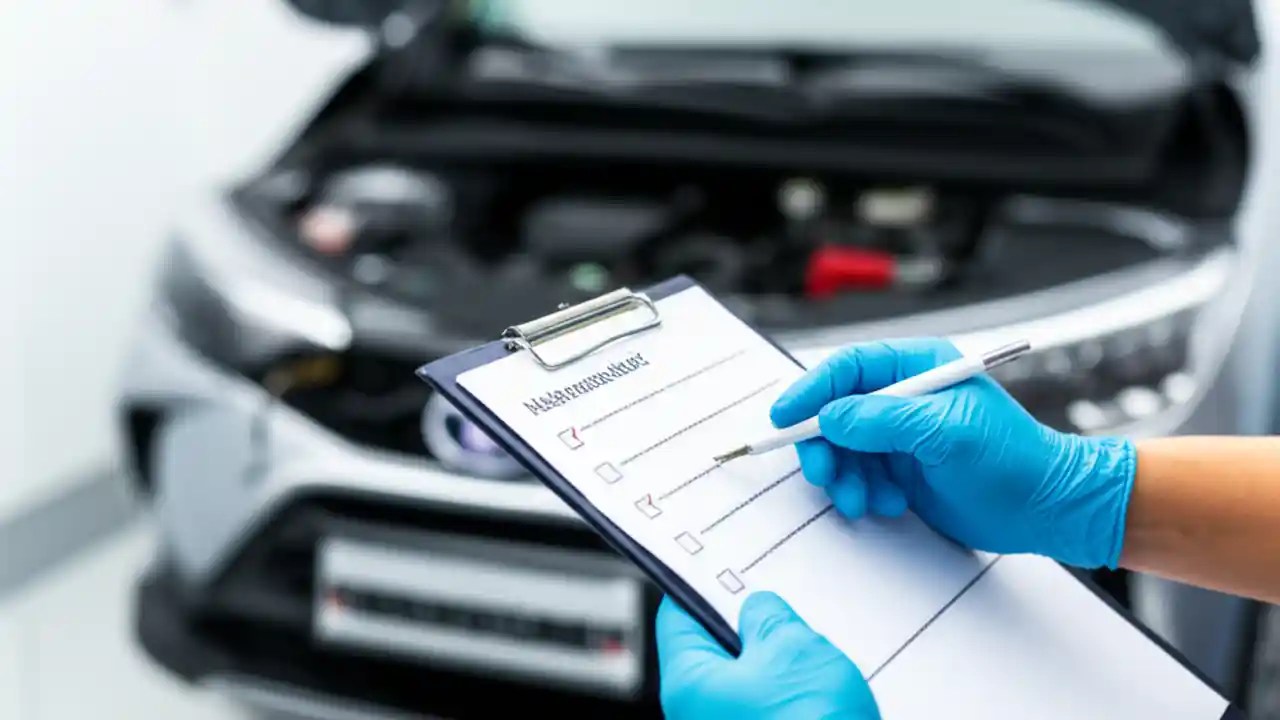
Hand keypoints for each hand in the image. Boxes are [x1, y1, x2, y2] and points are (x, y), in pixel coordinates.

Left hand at [656, 592, 878, 719]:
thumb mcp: (793, 647)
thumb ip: (769, 618)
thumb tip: (760, 610)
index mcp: (688, 684)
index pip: (677, 617)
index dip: (700, 585)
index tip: (718, 567)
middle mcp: (699, 715)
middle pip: (715, 650)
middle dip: (750, 627)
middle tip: (780, 611)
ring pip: (748, 680)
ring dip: (779, 663)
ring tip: (810, 656)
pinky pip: (770, 706)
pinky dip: (792, 692)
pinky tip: (820, 688)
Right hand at [770, 337, 1135, 568]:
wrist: (1046, 508)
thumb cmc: (1014, 458)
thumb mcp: (946, 431)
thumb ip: (883, 420)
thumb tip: (830, 417)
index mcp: (917, 367)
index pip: (848, 368)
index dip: (812, 390)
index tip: (786, 416)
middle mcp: (904, 397)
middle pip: (835, 411)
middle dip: (823, 444)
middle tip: (823, 473)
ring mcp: (900, 435)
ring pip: (842, 448)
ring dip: (844, 476)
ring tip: (864, 499)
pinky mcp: (901, 469)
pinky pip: (859, 475)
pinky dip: (861, 492)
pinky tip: (887, 504)